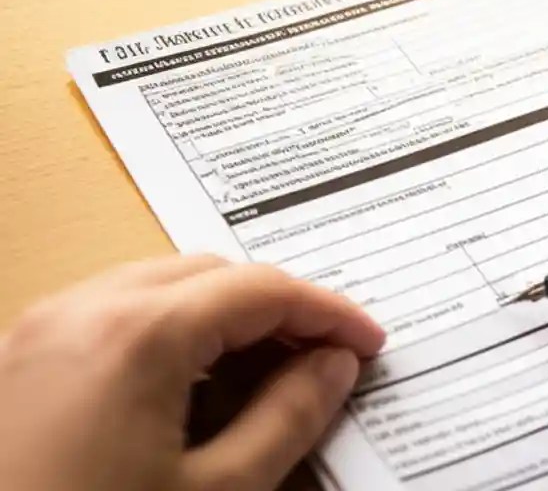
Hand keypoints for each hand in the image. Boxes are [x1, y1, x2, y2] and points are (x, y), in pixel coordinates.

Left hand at [0, 255, 384, 490]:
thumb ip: (288, 417)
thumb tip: (333, 365)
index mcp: (139, 333)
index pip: (262, 289)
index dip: (329, 313)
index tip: (367, 345)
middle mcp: (83, 311)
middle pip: (210, 274)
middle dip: (277, 308)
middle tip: (325, 359)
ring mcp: (38, 332)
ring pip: (158, 288)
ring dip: (222, 317)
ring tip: (266, 375)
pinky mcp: (15, 363)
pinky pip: (109, 316)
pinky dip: (167, 332)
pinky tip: (191, 389)